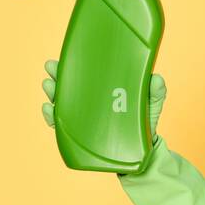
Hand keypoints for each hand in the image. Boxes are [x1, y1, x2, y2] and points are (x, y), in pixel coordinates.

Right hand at [41, 59, 166, 140]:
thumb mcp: (153, 102)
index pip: (85, 73)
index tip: (65, 54)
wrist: (144, 149)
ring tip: (48, 85)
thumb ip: (156, 91)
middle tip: (51, 67)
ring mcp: (84, 118)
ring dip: (52, 93)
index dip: (73, 63)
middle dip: (57, 75)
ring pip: (61, 103)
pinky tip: (49, 109)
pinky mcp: (80, 136)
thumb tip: (156, 79)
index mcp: (104, 88)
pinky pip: (61, 127)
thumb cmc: (146, 120)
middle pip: (69, 85)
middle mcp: (90, 102)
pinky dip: (52, 118)